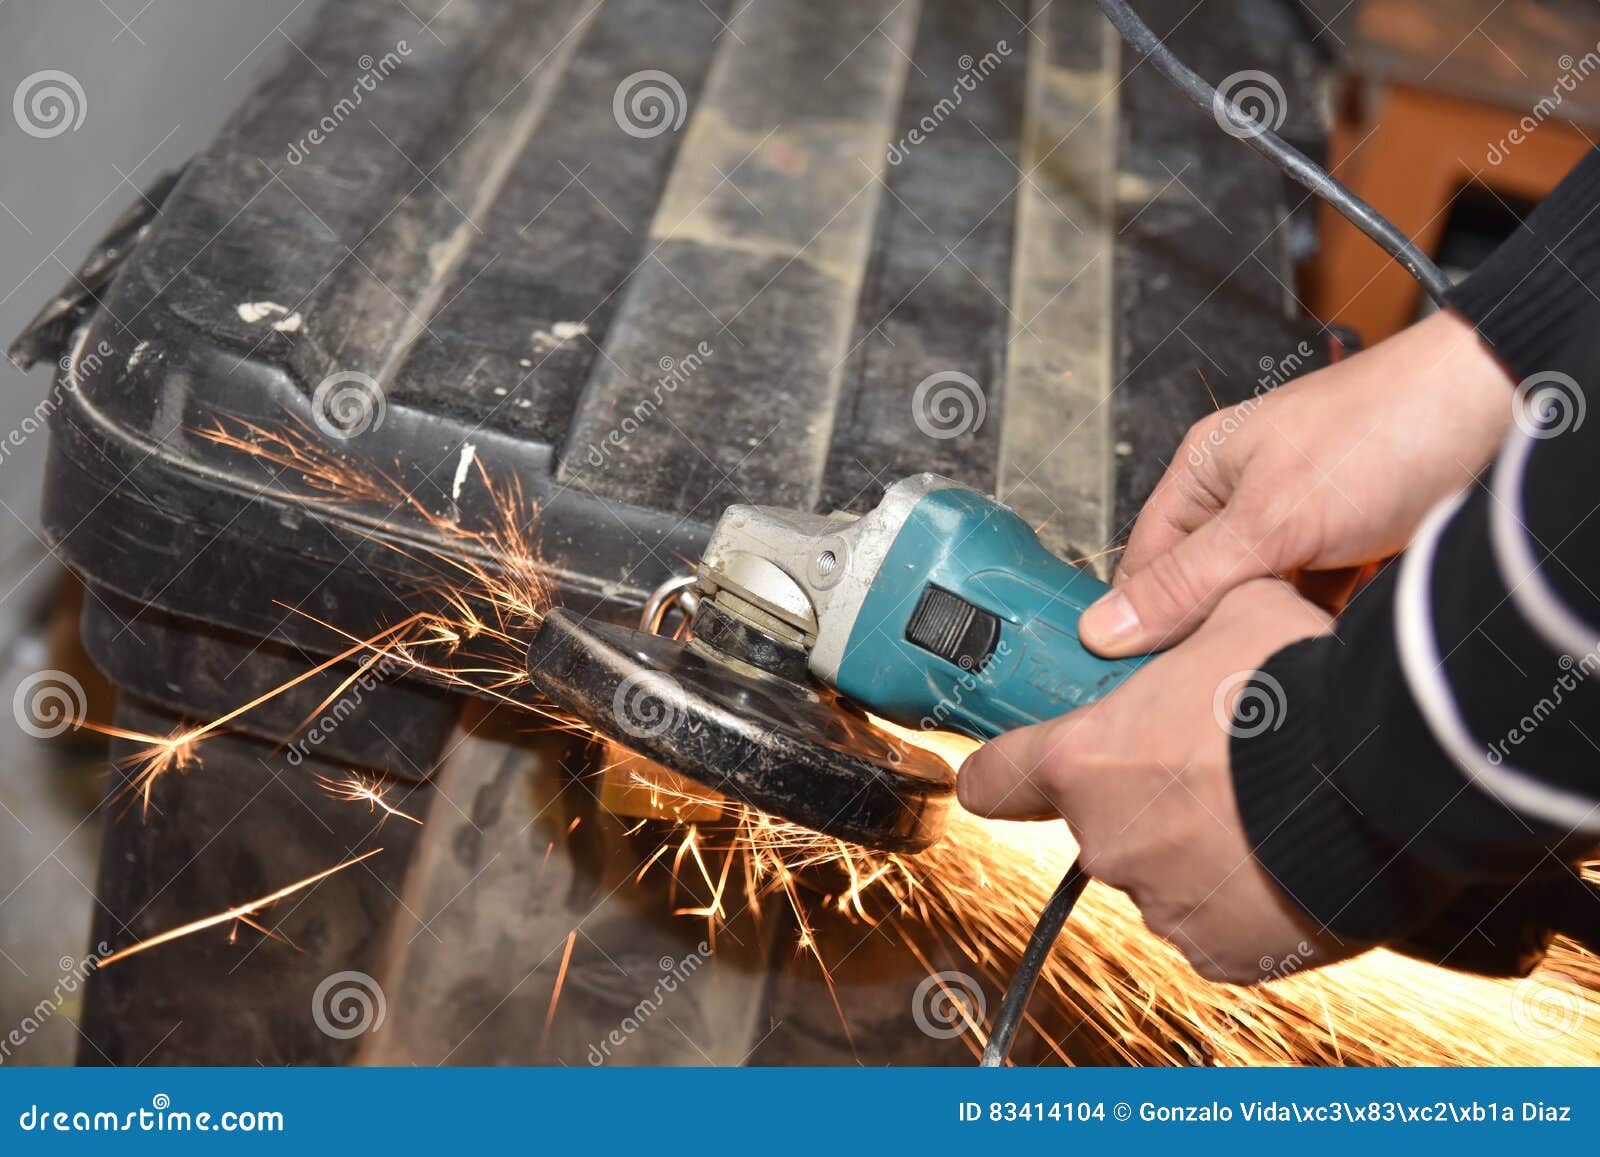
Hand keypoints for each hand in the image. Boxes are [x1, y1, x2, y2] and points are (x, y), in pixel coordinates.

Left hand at [959, 580, 1352, 982]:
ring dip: (1194, 849)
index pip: (995, 779)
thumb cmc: (1302, 690)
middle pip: (1100, 822)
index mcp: (1085, 760)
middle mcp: (1109, 840)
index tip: (1003, 772)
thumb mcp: (1238, 609)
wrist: (1388, 779)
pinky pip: (1216, 926)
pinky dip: (1242, 900)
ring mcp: (1164, 905)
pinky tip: (1282, 859)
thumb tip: (1187, 603)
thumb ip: (1187, 615)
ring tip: (1261, 811)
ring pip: (1161, 874)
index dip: (1000, 772)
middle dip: (1142, 797)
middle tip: (1207, 766)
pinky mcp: (1223, 954)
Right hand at [1080, 309, 1512, 656]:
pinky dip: (1317, 624)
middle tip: (1220, 678)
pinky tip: (1324, 644)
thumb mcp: (1270, 520)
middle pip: (1201, 588)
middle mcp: (1244, 495)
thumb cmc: (1386, 430)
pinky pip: (1315, 603)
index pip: (1144, 565)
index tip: (1143, 685)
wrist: (1501, 409)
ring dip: (1270, 629)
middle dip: (1213, 631)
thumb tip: (1106, 627)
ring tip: (1276, 661)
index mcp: (1204, 471)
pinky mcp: (1351, 546)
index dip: (1140, 623)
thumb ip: (1187, 581)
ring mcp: (1299, 522)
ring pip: (1259, 600)